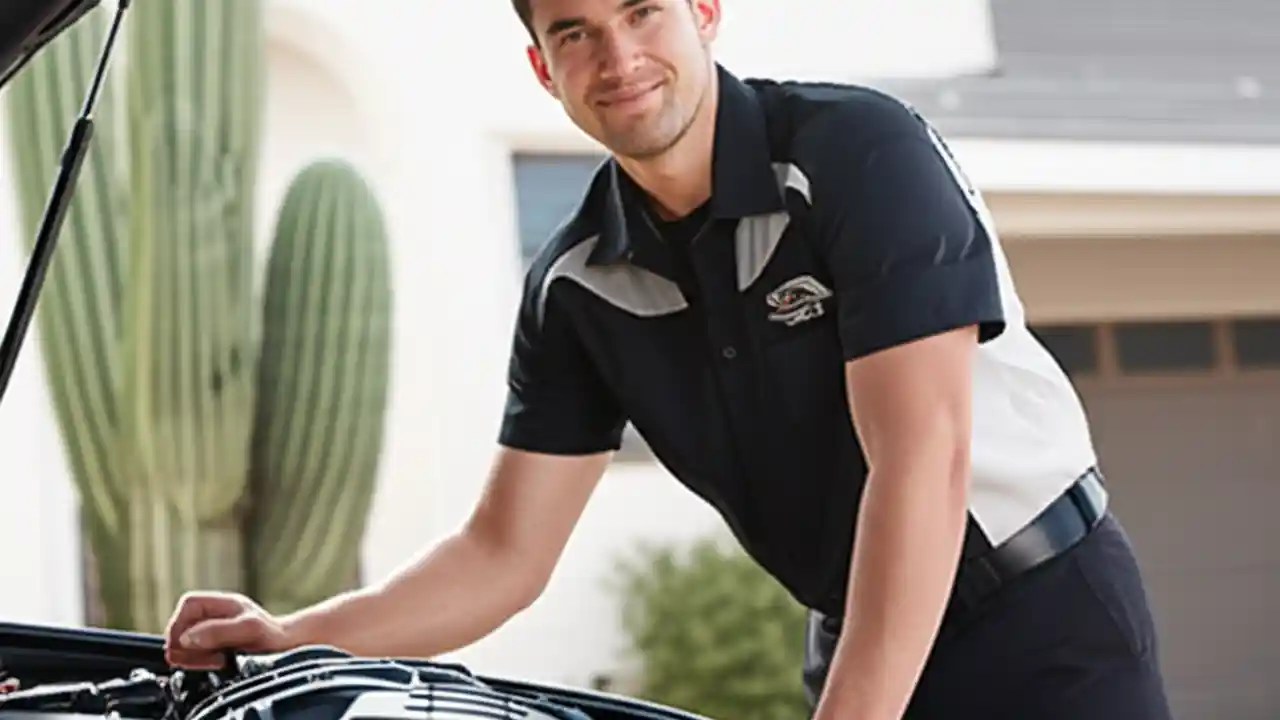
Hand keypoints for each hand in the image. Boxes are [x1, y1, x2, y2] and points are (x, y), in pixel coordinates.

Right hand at [163, 591, 293, 668]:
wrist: (294, 648)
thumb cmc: (276, 635)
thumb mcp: (249, 629)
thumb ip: (218, 631)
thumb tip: (187, 638)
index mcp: (224, 603)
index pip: (188, 604)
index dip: (181, 623)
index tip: (186, 644)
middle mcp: (218, 615)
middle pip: (183, 624)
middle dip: (186, 644)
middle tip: (204, 658)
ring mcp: (218, 630)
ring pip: (187, 641)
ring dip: (193, 655)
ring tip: (215, 661)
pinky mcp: (219, 647)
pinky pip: (197, 654)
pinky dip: (201, 661)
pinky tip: (218, 664)